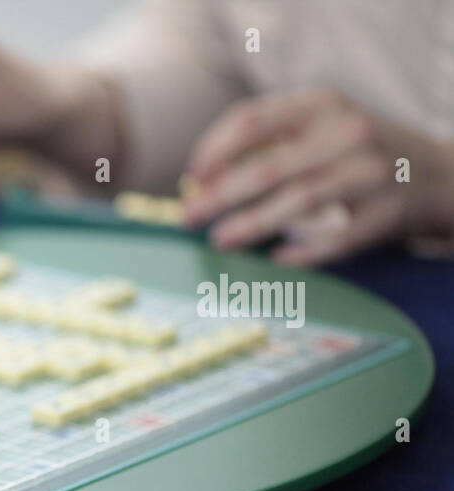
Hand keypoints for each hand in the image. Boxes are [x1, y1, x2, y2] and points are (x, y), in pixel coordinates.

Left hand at [183, 87, 453, 265]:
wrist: (437, 173)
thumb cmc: (355, 153)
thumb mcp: (319, 127)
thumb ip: (268, 144)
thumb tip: (201, 182)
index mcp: (322, 104)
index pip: (254, 119)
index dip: (215, 150)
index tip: (191, 178)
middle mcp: (348, 132)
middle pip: (270, 167)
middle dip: (221, 195)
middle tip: (188, 216)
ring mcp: (371, 172)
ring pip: (300, 201)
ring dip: (253, 224)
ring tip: (219, 239)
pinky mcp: (388, 212)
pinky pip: (337, 238)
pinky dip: (305, 252)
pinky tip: (277, 259)